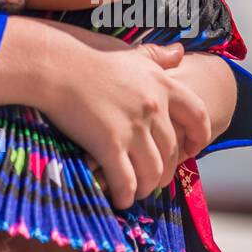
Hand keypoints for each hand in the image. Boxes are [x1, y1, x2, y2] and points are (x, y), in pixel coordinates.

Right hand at [0, 18, 211, 210]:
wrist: (52, 64)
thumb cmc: (84, 54)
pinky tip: (120, 199)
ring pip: (153, 171)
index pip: (198, 115)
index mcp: (160, 84)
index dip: (200, 137)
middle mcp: (153, 107)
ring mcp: (133, 128)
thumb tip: (180, 52)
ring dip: (147, 187)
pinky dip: (126, 195)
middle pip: (172, 151)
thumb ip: (155, 56)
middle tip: (153, 179)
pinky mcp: (110, 145)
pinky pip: (127, 181)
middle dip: (165, 171)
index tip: (192, 149)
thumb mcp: (127, 52)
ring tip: (136, 191)